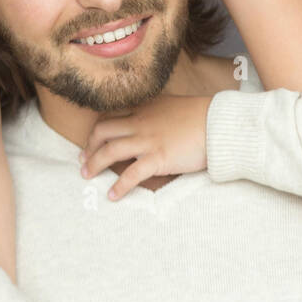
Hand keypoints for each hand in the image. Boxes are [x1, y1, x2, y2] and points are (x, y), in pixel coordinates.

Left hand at [81, 94, 211, 198]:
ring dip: (94, 164)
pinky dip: (119, 186)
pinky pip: (131, 174)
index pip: (111, 116)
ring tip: (86, 176)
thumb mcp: (174, 106)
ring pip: (110, 151)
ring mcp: (147, 140)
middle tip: (83, 159)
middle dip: (89, 146)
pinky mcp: (157, 158)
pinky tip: (112, 195)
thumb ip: (158, 114)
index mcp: (145, 108)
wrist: (219, 124)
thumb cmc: (202, 116)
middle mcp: (141, 122)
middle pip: (102, 131)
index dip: (97, 130)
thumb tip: (152, 124)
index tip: (91, 141)